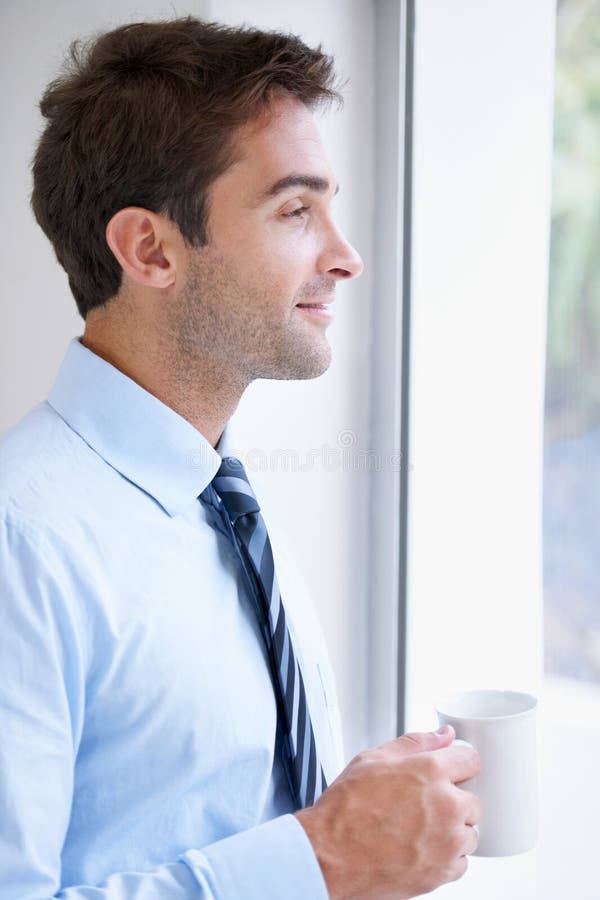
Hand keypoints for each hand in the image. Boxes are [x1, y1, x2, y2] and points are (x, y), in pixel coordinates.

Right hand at [295, 726, 481, 899]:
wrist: (330, 855)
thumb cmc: (346, 808)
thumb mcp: (374, 759)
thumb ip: (416, 742)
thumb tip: (445, 734)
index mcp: (431, 771)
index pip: (472, 761)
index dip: (459, 765)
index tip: (450, 773)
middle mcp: (446, 805)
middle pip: (474, 800)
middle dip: (454, 801)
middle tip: (424, 806)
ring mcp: (448, 842)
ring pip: (470, 833)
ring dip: (453, 831)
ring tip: (420, 830)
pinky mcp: (443, 872)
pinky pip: (461, 862)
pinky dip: (447, 858)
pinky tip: (420, 849)